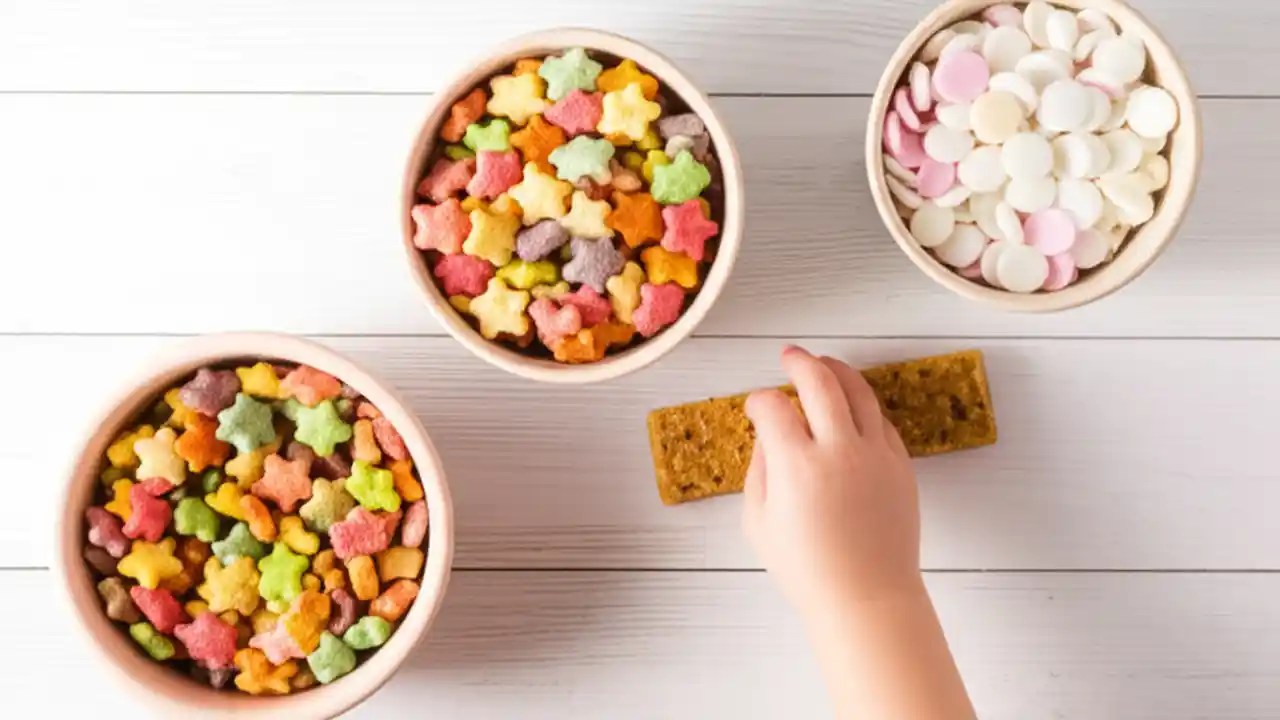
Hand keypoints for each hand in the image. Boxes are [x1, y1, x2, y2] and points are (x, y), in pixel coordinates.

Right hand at [742, 345, 923, 614]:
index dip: (759, 400)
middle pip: (820, 381)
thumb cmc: (807, 569)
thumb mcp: (758, 523)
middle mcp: (838, 450)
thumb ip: (759, 470)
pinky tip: (850, 404)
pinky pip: (881, 418)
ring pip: (858, 390)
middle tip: (789, 357)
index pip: (773, 407)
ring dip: (837, 370)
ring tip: (823, 363)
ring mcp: (875, 454)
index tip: (756, 406)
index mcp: (796, 466)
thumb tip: (767, 436)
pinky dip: (862, 404)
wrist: (866, 597)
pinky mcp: (900, 464)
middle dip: (799, 362)